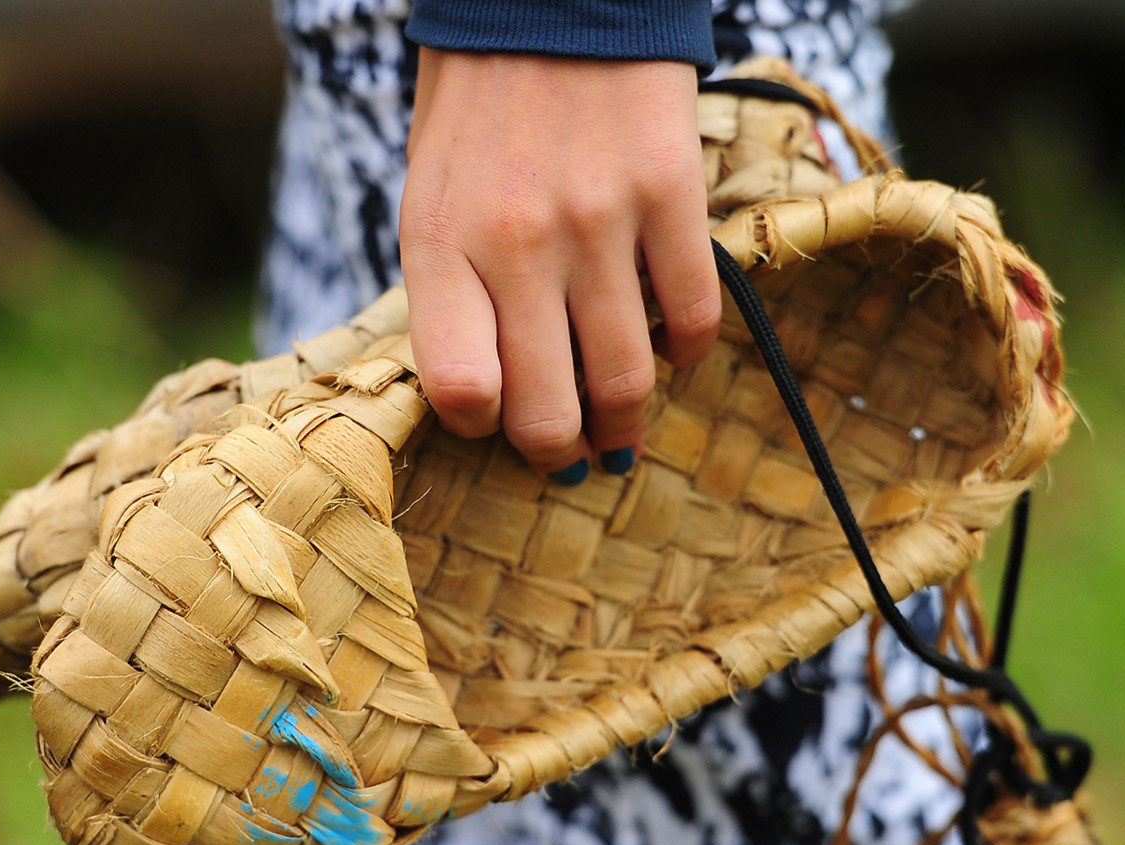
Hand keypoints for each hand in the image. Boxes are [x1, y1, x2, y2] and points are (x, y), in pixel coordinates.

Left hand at [401, 50, 719, 481]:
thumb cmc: (479, 107)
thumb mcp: (429, 195)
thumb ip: (451, 287)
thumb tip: (485, 388)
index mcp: (440, 243)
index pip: (459, 390)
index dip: (479, 425)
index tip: (493, 416)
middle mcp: (516, 243)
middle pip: (547, 411)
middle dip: (560, 454)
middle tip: (570, 457)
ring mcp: (599, 222)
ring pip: (628, 379)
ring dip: (627, 422)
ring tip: (621, 428)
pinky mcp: (670, 195)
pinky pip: (695, 315)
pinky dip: (686, 350)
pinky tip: (670, 348)